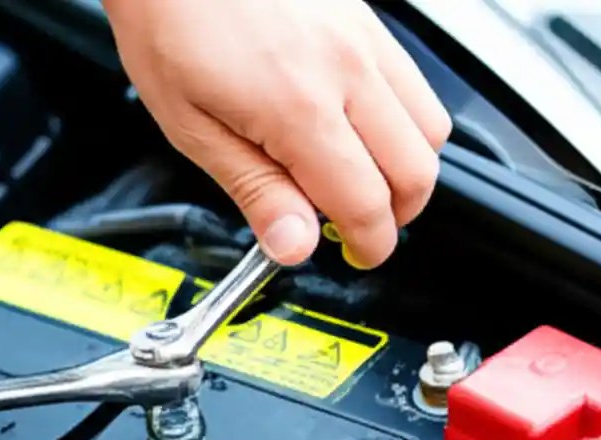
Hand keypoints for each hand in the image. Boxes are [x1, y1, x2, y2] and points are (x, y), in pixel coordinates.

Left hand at [104, 0, 451, 267]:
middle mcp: (346, 70)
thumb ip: (254, 190)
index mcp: (298, 109)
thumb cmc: (170, 23)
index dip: (369, 246)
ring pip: (430, 127)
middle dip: (395, 216)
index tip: (355, 256)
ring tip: (356, 181)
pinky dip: (403, 123)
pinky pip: (415, 83)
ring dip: (405, 169)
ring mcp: (364, 39)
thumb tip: (294, 246)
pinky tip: (358, 130)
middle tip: (354, 228)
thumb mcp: (192, 127)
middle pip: (416, 172)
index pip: (367, 204)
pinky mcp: (367, 20)